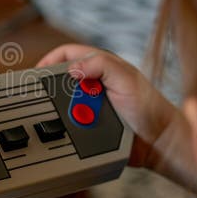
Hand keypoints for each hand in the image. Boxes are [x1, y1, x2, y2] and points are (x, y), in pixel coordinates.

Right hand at [38, 44, 196, 192]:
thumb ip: (102, 65)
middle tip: (48, 99)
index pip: (67, 54)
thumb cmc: (150, 108)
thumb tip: (72, 67)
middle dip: (54, 89)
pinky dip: (67, 124)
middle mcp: (94, 83)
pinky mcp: (88, 124)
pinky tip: (70, 127)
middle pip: (61, 79)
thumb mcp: (127, 79)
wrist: (158, 143)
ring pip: (63, 103)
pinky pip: (69, 122)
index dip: (50, 60)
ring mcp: (90, 104)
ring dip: (62, 109)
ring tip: (68, 116)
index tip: (38, 72)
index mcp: (102, 65)